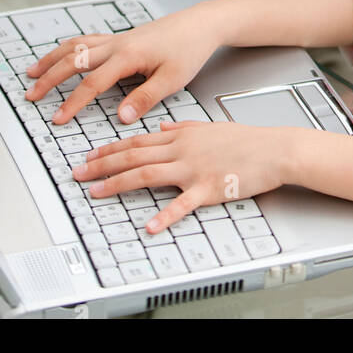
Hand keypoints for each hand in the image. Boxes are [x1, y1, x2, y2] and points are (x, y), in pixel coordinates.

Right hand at [23, 2, 224, 125]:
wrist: (199, 24)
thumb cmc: (189, 50)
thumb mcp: (173, 79)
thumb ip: (145, 98)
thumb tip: (120, 117)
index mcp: (128, 56)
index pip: (92, 83)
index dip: (73, 103)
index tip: (58, 118)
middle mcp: (117, 44)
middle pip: (73, 60)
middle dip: (49, 78)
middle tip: (31, 95)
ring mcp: (116, 38)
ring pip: (75, 46)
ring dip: (51, 59)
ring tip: (32, 72)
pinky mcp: (120, 37)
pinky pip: (86, 40)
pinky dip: (68, 48)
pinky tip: (61, 55)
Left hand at [74, 119, 290, 231]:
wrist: (273, 149)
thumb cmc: (245, 140)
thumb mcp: (209, 126)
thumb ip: (183, 127)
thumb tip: (163, 128)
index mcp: (180, 136)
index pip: (136, 141)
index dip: (109, 149)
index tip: (89, 156)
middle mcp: (182, 149)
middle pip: (134, 156)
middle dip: (102, 165)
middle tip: (79, 173)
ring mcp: (194, 168)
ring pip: (148, 174)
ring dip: (119, 183)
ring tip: (97, 192)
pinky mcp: (209, 188)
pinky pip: (183, 203)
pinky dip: (164, 215)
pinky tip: (148, 225)